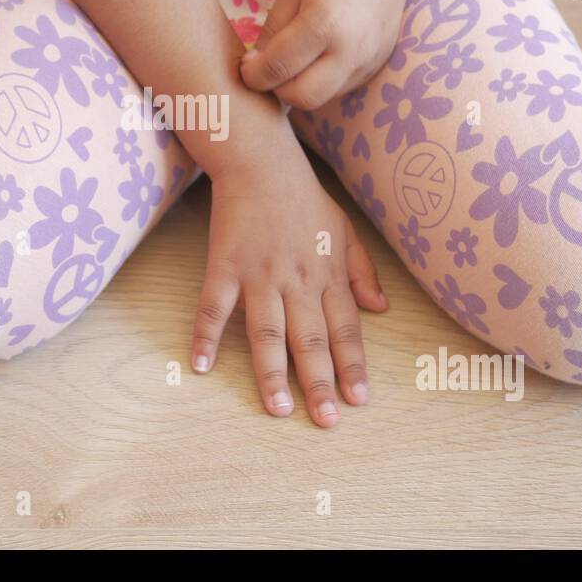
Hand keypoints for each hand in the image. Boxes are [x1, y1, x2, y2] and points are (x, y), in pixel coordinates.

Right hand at [190, 135, 386, 427]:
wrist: (260, 161)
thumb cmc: (303, 196)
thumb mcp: (344, 228)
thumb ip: (361, 271)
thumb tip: (381, 310)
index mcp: (327, 273)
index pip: (344, 328)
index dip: (352, 366)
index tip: (358, 401)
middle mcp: (297, 278)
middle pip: (310, 339)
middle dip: (319, 382)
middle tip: (326, 421)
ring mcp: (259, 274)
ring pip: (267, 332)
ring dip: (272, 372)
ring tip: (276, 409)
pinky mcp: (225, 265)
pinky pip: (214, 306)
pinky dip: (205, 336)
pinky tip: (200, 365)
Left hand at [240, 0, 416, 109]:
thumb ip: (273, 29)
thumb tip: (257, 64)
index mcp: (323, 24)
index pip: (277, 69)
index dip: (253, 75)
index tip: (247, 65)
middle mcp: (349, 51)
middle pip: (303, 99)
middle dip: (278, 89)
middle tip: (270, 67)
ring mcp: (367, 62)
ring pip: (323, 99)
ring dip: (301, 87)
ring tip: (295, 59)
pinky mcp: (376, 66)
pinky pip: (340, 88)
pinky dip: (321, 80)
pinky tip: (319, 55)